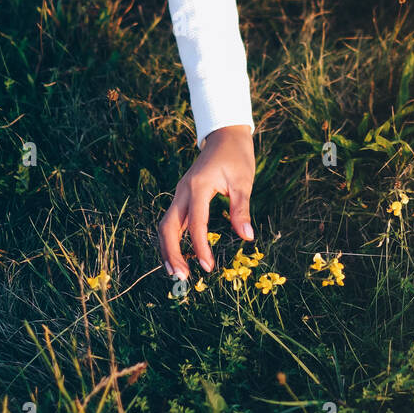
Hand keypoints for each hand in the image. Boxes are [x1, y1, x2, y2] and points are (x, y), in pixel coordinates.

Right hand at [158, 125, 254, 279]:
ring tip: (178, 272)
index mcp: (198, 186)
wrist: (225, 135)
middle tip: (182, 277)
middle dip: (172, 253)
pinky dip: (172, 239)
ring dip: (168, 249)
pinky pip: (173, 221)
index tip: (208, 267)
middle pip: (168, 227)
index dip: (200, 248)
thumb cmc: (236, 156)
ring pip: (166, 225)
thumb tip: (247, 237)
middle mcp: (183, 191)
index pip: (196, 224)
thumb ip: (241, 209)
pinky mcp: (183, 196)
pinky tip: (179, 255)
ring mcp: (180, 193)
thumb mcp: (243, 181)